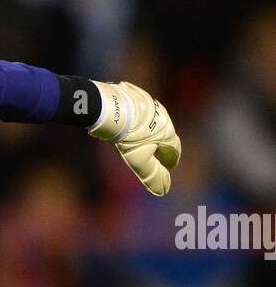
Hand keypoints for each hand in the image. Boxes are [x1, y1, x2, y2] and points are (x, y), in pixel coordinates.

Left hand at [89, 80, 180, 196]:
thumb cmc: (127, 137)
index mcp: (166, 132)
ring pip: (154, 120)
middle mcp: (162, 116)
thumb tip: (164, 190)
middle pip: (166, 133)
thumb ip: (152, 175)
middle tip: (160, 153)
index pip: (174, 148)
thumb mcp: (140, 161)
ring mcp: (150, 104)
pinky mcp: (136, 95)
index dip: (172, 158)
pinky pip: (141, 109)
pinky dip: (140, 118)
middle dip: (164, 144)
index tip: (171, 164)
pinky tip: (132, 120)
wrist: (111, 108)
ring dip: (152, 130)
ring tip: (146, 138)